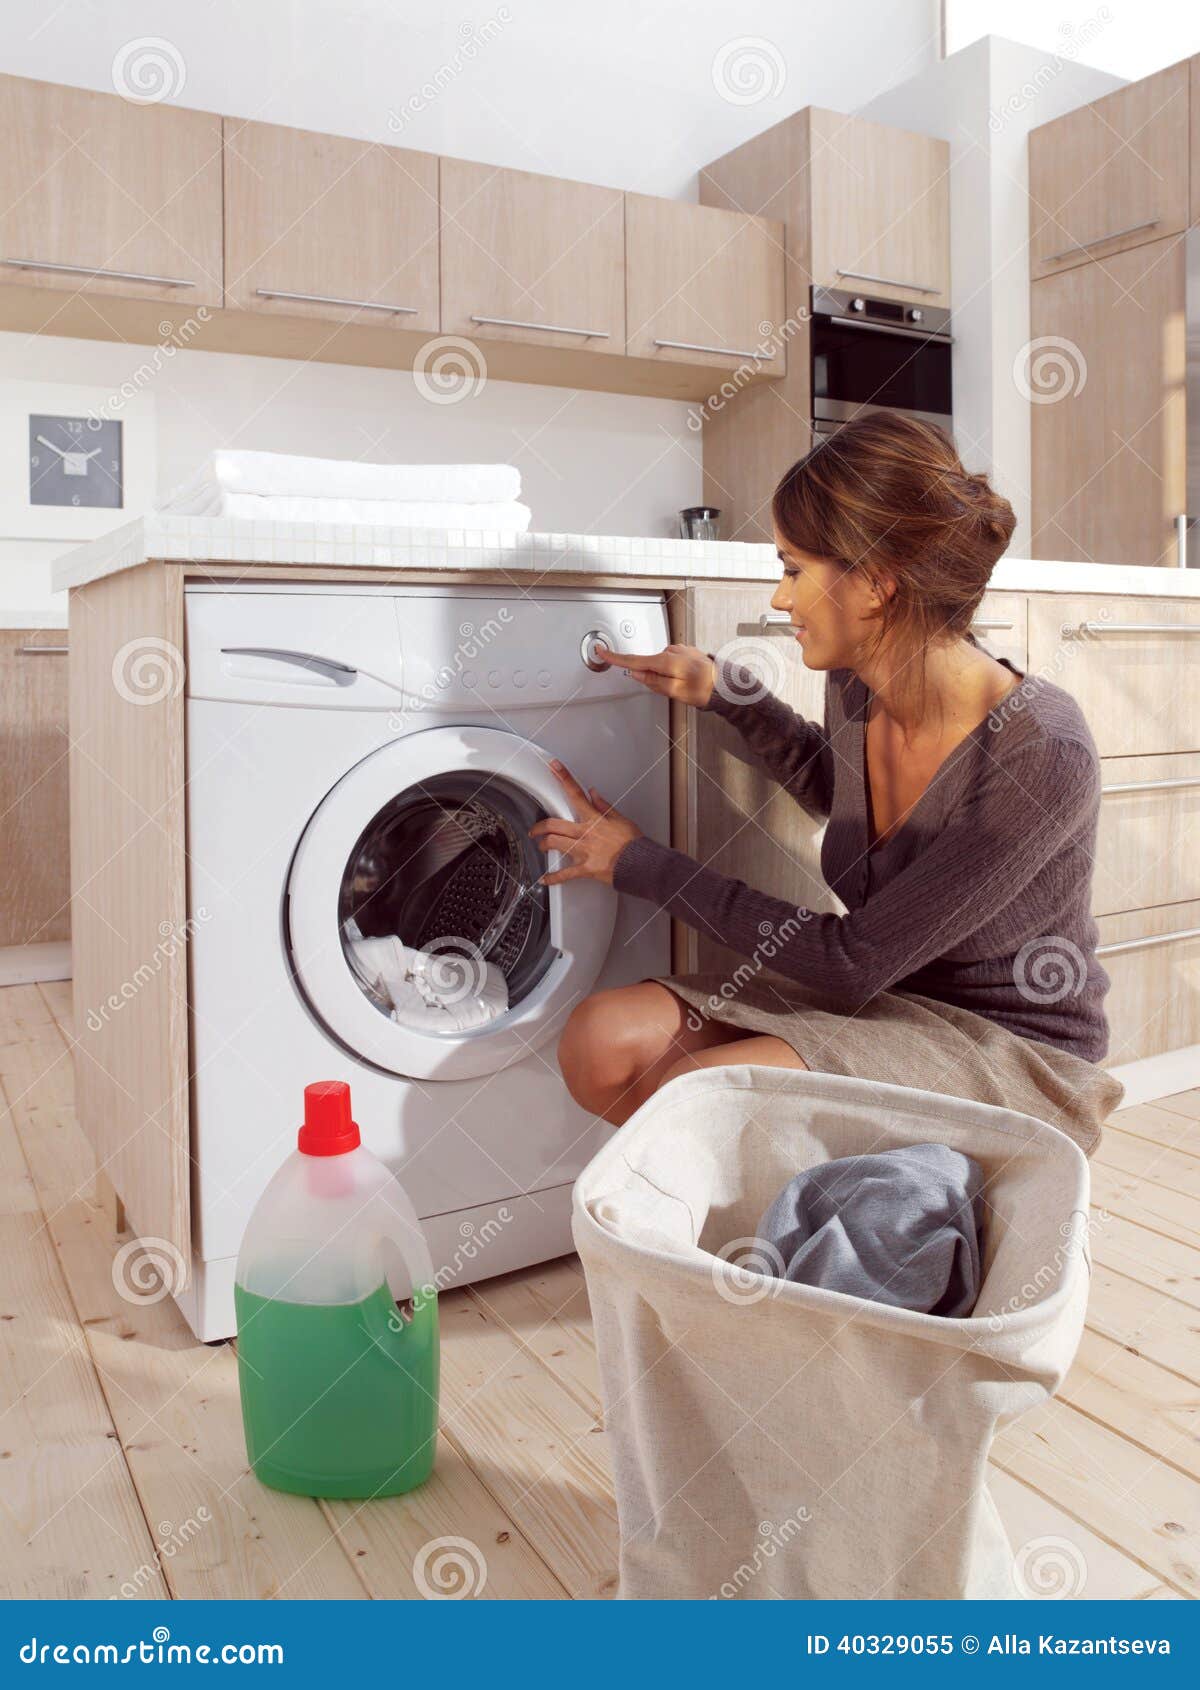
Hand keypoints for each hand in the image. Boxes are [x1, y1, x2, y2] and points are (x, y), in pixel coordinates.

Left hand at [530, 760, 641, 885]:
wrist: (639, 864)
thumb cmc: (633, 844)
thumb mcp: (621, 819)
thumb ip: (604, 806)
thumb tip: (593, 793)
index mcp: (594, 820)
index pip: (576, 794)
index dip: (564, 778)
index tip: (554, 767)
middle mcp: (585, 834)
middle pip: (553, 824)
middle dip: (539, 827)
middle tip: (535, 829)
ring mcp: (582, 851)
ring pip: (553, 843)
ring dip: (543, 845)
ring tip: (542, 847)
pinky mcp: (584, 868)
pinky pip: (564, 874)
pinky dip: (552, 878)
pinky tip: (545, 879)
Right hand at [595, 641, 715, 707]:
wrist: (725, 684)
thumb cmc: (704, 689)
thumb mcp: (675, 691)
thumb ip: (653, 681)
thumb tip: (636, 674)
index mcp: (666, 660)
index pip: (634, 660)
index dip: (615, 658)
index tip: (602, 652)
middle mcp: (672, 651)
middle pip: (649, 665)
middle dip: (653, 677)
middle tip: (673, 689)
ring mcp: (679, 649)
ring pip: (661, 665)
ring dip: (666, 675)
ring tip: (685, 685)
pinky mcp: (685, 651)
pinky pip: (671, 662)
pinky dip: (674, 671)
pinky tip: (688, 679)